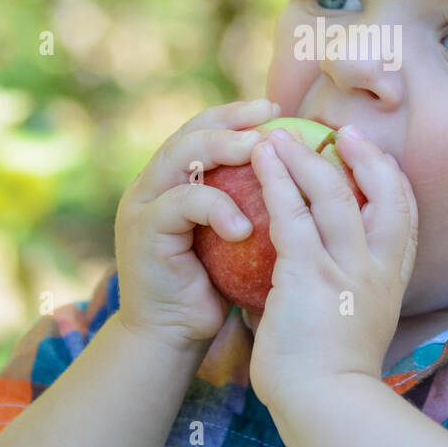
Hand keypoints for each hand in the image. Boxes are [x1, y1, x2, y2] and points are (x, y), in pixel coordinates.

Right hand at [113, 98, 280, 346]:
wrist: (171, 338)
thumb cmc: (214, 287)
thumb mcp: (236, 235)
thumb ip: (250, 200)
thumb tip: (304, 169)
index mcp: (175, 179)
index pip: (204, 129)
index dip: (237, 115)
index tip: (276, 109)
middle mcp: (153, 184)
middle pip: (190, 133)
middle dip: (231, 121)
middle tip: (269, 119)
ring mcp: (143, 205)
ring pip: (180, 157)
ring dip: (222, 150)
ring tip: (260, 152)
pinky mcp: (142, 232)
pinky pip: (181, 205)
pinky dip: (216, 209)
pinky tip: (245, 225)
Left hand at [245, 125, 418, 413]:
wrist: (325, 404)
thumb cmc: (329, 376)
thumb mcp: (352, 325)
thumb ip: (341, 292)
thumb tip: (311, 276)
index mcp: (389, 281)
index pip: (405, 217)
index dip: (393, 181)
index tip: (377, 159)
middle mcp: (376, 268)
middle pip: (385, 193)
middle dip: (365, 157)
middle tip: (342, 132)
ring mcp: (346, 267)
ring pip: (332, 193)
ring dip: (306, 156)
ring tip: (282, 134)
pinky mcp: (309, 272)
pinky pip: (292, 212)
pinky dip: (277, 178)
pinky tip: (262, 158)